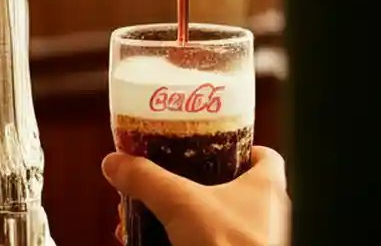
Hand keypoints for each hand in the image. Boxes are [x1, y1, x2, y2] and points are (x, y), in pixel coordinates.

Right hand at [102, 146, 289, 245]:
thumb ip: (146, 179)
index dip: (234, 145)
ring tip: (146, 214)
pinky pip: (207, 242)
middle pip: (228, 184)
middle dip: (188, 182)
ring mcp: (253, 239)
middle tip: (160, 179)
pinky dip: (180, 239)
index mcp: (266, 186)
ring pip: (213, 217)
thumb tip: (115, 162)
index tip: (204, 144)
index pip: (261, 154)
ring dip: (179, 215)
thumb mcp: (180, 203)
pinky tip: (150, 241)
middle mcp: (266, 213)